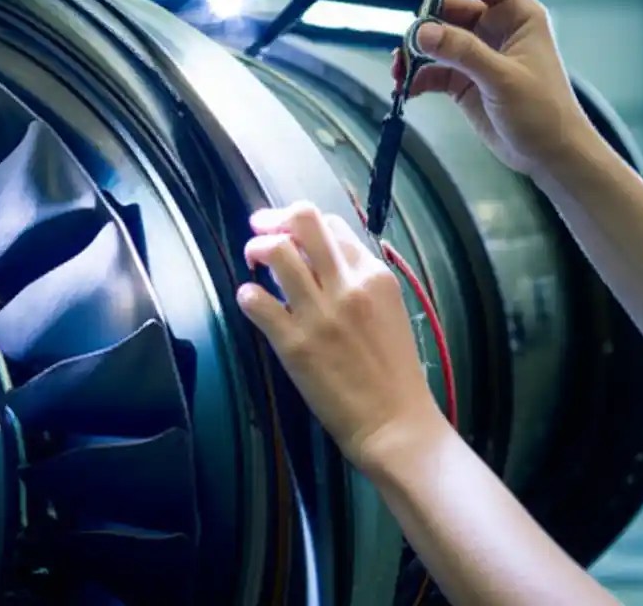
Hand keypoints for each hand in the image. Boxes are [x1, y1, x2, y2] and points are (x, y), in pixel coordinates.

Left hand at [236, 201, 447, 470]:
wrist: (395, 422)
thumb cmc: (393, 372)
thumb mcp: (388, 311)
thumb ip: (359, 282)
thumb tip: (324, 259)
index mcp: (374, 276)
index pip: (331, 224)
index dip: (302, 223)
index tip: (288, 233)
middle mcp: (346, 286)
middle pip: (303, 221)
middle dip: (273, 219)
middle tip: (259, 230)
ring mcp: (319, 313)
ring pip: (275, 251)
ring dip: (255, 249)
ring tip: (252, 262)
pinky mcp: (294, 343)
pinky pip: (256, 300)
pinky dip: (247, 294)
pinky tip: (252, 301)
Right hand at [395, 0, 598, 178]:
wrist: (550, 155)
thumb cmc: (542, 111)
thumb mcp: (502, 78)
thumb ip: (462, 52)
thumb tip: (421, 32)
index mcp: (516, 15)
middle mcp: (494, 28)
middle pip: (448, 10)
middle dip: (423, 25)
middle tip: (406, 49)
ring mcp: (477, 55)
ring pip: (435, 41)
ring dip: (414, 54)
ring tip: (399, 73)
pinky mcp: (463, 81)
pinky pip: (432, 70)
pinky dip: (416, 78)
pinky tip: (406, 91)